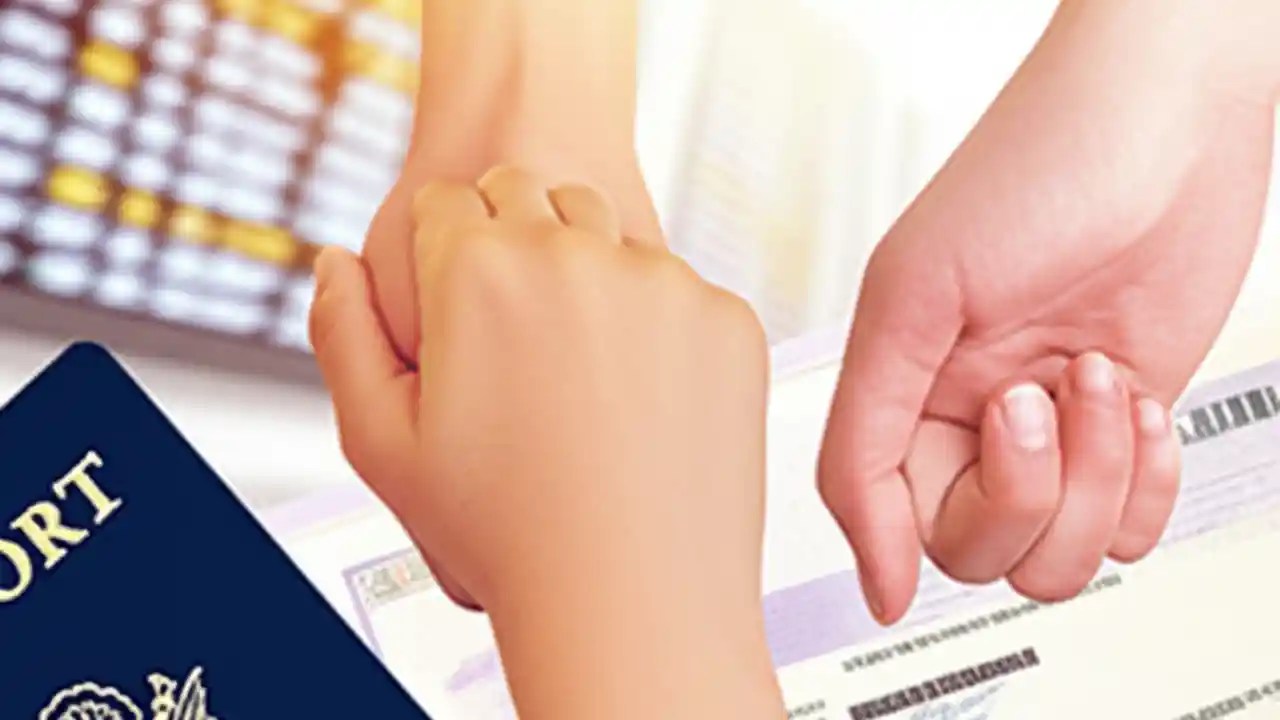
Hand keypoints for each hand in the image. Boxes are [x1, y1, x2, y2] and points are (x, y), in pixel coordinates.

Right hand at [310, 168, 781, 716]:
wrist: (631, 602)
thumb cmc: (500, 531)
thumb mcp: (382, 443)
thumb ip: (342, 334)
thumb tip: (335, 260)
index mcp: (476, 271)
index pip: (446, 201)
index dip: (438, 252)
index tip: (453, 304)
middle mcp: (572, 254)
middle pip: (525, 193)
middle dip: (507, 239)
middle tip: (508, 329)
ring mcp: (661, 281)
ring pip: (606, 231)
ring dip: (582, 266)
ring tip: (569, 364)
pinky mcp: (725, 317)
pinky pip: (674, 287)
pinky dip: (651, 317)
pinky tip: (635, 394)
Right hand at [819, 0, 1275, 623]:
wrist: (1170, 118)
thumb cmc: (1034, 166)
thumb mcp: (912, 300)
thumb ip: (865, 441)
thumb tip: (877, 582)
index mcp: (902, 386)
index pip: (887, 513)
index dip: (908, 539)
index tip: (914, 573)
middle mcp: (972, 414)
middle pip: (980, 551)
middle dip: (1026, 492)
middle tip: (1039, 398)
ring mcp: (1055, 425)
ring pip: (1059, 553)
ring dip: (1094, 482)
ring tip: (1100, 380)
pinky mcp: (1126, 425)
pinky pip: (1131, 525)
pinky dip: (1146, 482)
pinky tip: (1139, 400)